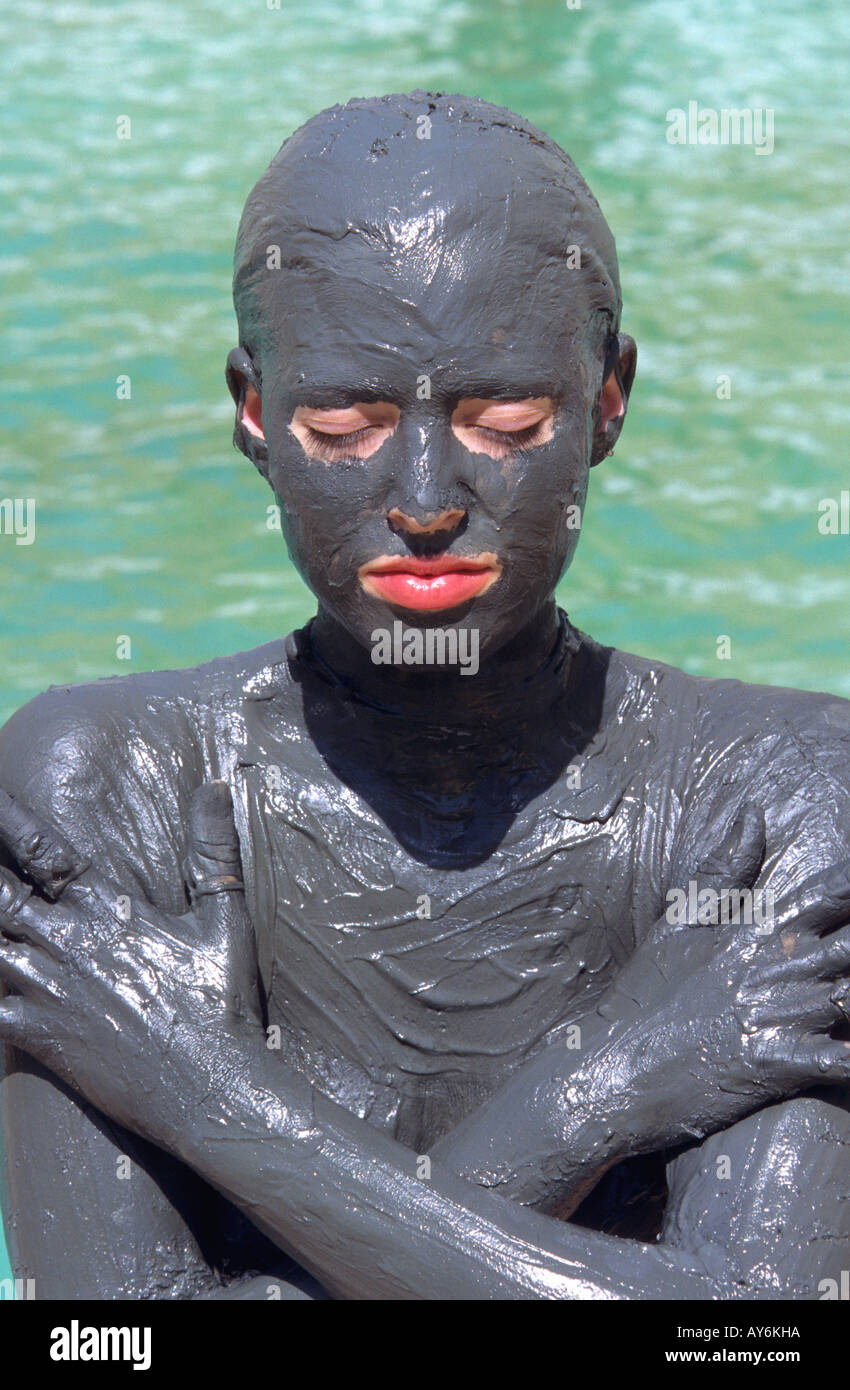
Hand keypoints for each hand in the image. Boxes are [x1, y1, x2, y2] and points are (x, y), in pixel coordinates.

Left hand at [0, 781, 262, 1147]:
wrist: (210, 1087)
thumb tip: (217, 783)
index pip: (43, 855)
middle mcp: (66, 944)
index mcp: (106, 910)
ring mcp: (47, 991)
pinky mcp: (39, 1037)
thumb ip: (213, 847)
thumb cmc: (222, 1002)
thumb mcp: (225, 917)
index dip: (11, 827)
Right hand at [596, 805, 849, 1142]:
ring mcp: (778, 1016)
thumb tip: (747, 810)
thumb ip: (720, 868)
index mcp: (756, 932)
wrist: (609, 1068)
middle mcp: (775, 969)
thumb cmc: (644, 997)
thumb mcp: (677, 923)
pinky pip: (837, 1061)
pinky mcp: (775, 1065)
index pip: (828, 895)